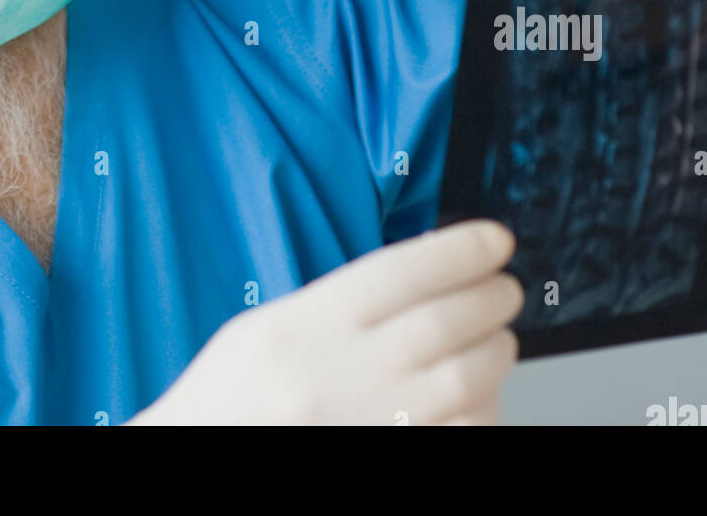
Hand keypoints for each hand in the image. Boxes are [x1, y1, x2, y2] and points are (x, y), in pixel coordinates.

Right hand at [126, 219, 522, 425]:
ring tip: (497, 338)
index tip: (494, 240)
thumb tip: (416, 276)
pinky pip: (463, 433)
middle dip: (491, 297)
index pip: (404, 271)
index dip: (461, 249)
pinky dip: (485, 410)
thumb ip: (336, 301)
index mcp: (307, 328)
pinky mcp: (394, 466)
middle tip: (505, 288)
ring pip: (466, 381)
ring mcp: (372, 429)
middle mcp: (341, 378)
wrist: (201, 457)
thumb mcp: (266, 328)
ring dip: (495, 352)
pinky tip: (480, 395)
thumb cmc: (230, 401)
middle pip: (445, 323)